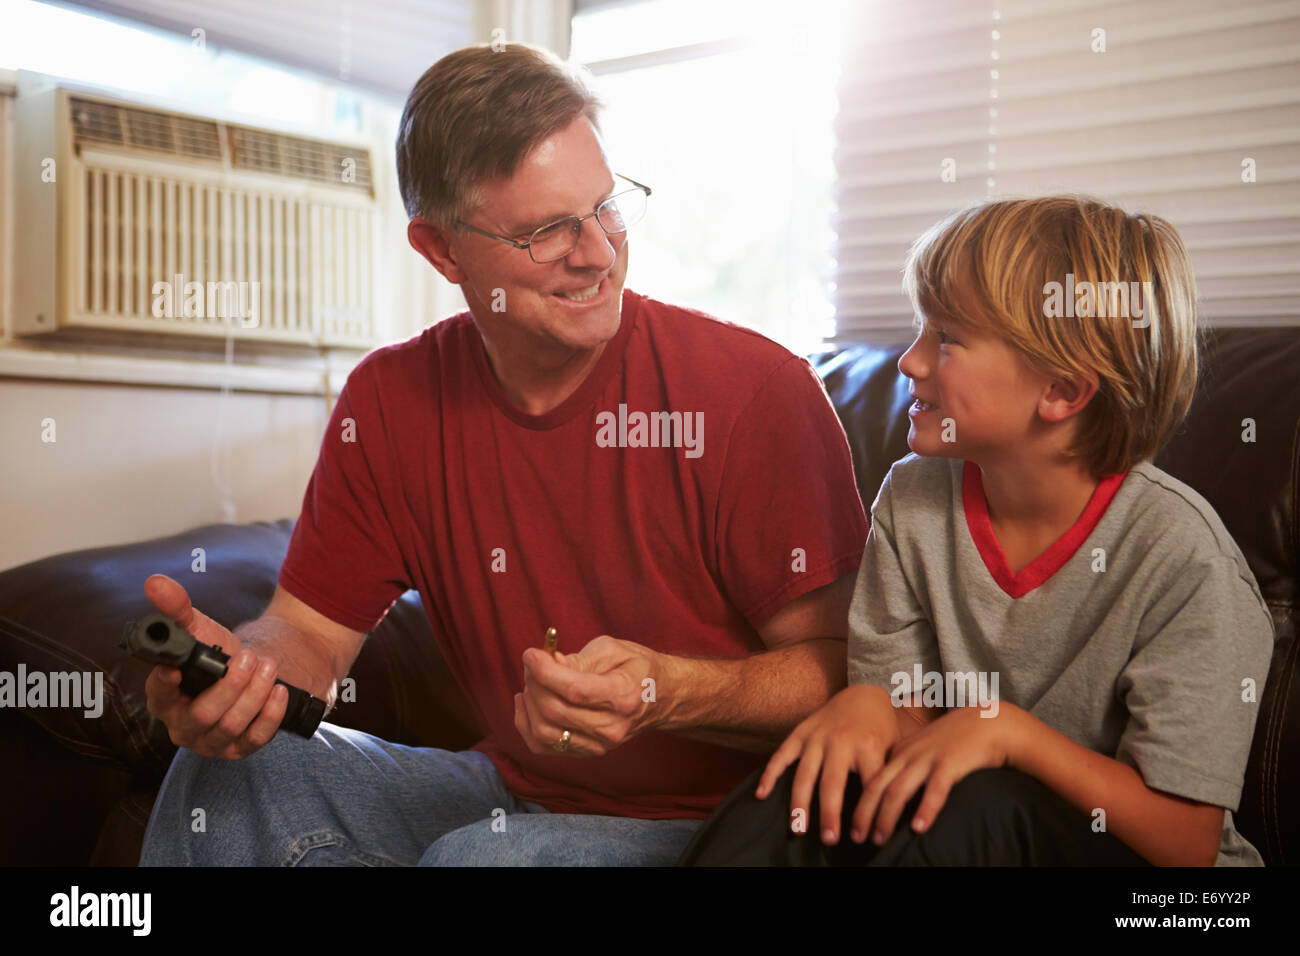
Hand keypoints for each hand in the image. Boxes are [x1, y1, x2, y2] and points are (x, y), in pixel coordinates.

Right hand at [141, 574, 288, 758]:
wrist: (257, 668)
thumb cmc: (220, 652)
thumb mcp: (200, 628)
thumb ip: (177, 608)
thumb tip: (155, 583)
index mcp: (165, 697)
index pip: (157, 696)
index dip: (164, 685)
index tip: (176, 669)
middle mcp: (183, 725)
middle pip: (203, 715)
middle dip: (230, 685)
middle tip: (248, 658)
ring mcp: (212, 741)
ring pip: (231, 726)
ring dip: (254, 694)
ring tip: (268, 666)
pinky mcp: (240, 748)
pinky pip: (255, 739)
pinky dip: (270, 714)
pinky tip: (279, 691)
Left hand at [513, 634, 656, 756]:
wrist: (661, 698)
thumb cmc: (637, 668)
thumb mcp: (614, 649)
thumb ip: (580, 658)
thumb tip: (548, 664)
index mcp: (623, 696)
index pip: (574, 690)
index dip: (544, 671)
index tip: (531, 653)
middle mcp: (611, 727)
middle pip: (554, 711)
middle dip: (534, 682)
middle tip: (533, 662)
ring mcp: (599, 745)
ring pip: (543, 732)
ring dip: (529, 702)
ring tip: (533, 680)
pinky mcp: (587, 752)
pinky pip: (542, 746)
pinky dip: (526, 723)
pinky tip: (527, 702)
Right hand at [754, 683, 898, 843]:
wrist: (865, 690)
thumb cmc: (882, 728)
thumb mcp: (894, 748)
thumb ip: (888, 776)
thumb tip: (889, 814)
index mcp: (868, 746)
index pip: (868, 787)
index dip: (866, 814)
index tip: (863, 837)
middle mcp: (841, 741)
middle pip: (833, 783)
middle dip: (830, 813)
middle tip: (829, 839)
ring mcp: (817, 736)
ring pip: (805, 774)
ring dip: (800, 803)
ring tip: (797, 828)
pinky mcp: (801, 732)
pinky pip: (782, 755)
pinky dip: (770, 774)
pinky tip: (761, 794)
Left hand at [852, 702, 1022, 845]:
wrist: (988, 722)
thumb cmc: (956, 742)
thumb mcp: (924, 750)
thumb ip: (908, 768)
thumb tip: (892, 798)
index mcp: (899, 752)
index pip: (871, 780)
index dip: (859, 804)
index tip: (853, 826)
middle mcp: (908, 755)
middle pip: (877, 786)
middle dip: (863, 814)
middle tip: (857, 837)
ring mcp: (927, 758)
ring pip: (898, 790)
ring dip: (886, 817)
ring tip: (880, 839)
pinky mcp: (950, 763)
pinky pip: (935, 789)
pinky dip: (924, 809)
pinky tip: (918, 828)